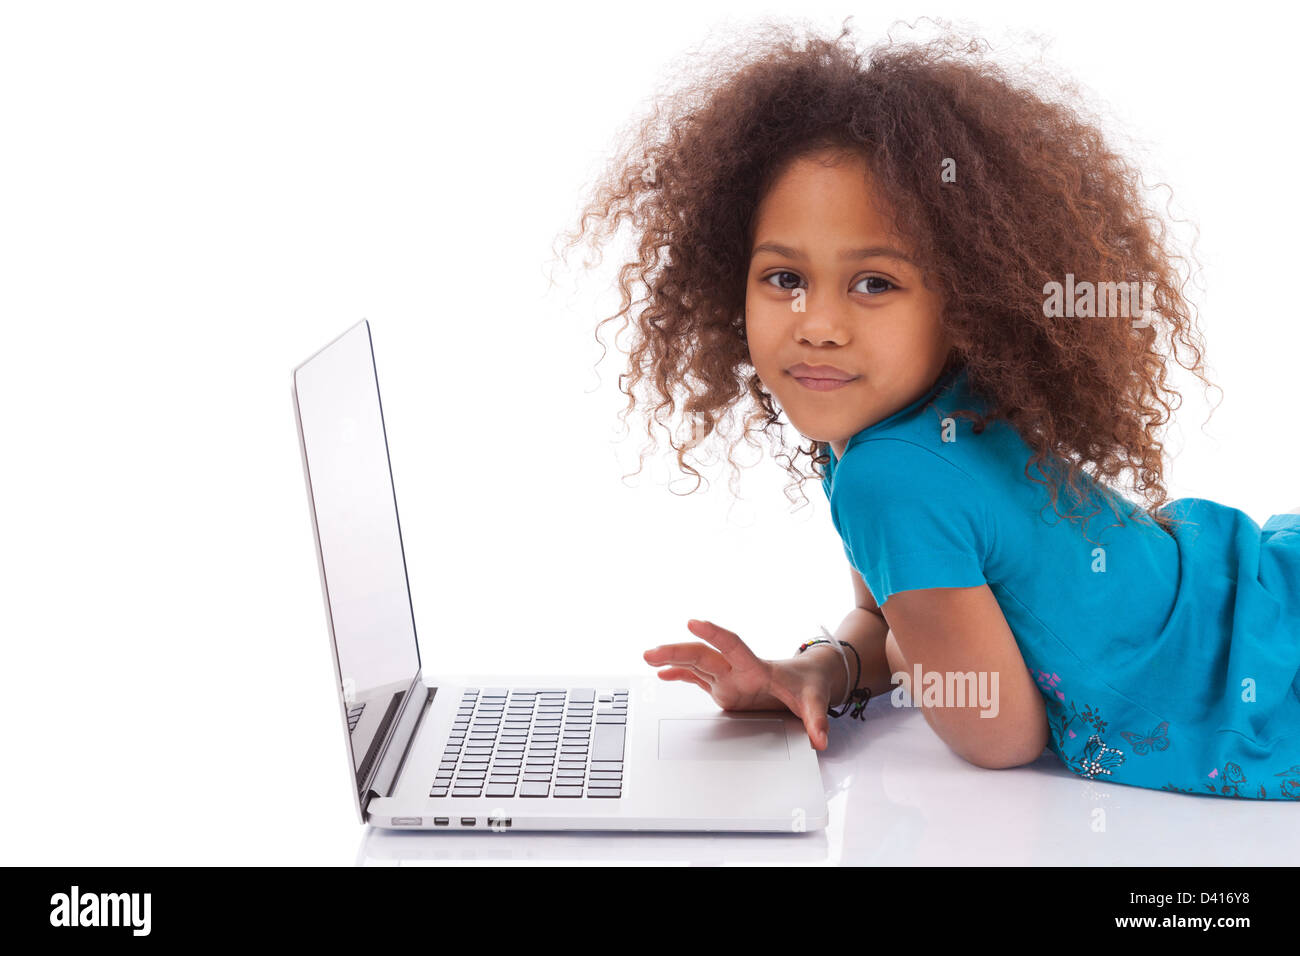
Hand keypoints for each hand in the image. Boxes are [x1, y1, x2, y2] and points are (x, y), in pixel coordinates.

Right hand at [642, 618, 835, 749]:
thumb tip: (820, 739)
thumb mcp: (816, 700)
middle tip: (652, 653)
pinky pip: (697, 677)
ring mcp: (728, 678)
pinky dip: (679, 674)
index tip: (694, 623)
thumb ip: (817, 719)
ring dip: (671, 660)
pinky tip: (662, 674)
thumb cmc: (809, 684)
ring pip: (695, 663)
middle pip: (703, 655)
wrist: (806, 678)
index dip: (714, 634)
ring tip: (648, 657)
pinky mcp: (723, 686)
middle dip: (677, 651)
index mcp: (757, 668)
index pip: (733, 646)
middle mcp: (737, 670)